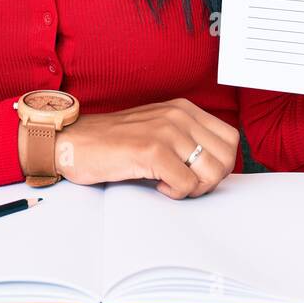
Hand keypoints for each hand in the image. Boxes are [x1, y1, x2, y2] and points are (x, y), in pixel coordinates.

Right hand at [55, 98, 239, 198]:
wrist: (73, 141)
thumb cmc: (111, 142)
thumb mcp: (156, 129)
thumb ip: (185, 139)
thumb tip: (214, 168)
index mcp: (183, 109)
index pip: (230, 139)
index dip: (221, 164)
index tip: (198, 173)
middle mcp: (178, 116)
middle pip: (226, 158)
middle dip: (211, 180)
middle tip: (185, 183)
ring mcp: (166, 131)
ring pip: (210, 173)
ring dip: (194, 188)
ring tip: (170, 184)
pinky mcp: (152, 150)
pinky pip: (186, 184)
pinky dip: (175, 193)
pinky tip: (156, 185)